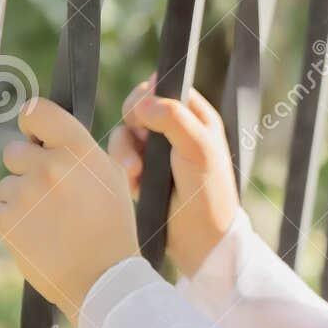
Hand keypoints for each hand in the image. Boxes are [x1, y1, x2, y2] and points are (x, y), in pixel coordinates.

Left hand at [0, 97, 141, 326]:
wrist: (102, 277)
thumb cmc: (112, 228)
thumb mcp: (113, 178)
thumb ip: (82, 151)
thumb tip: (53, 135)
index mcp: (78, 150)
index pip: (36, 112)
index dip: (32, 123)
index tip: (34, 136)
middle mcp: (49, 166)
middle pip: (15, 151)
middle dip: (27, 169)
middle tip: (51, 194)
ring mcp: (25, 192)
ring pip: (8, 184)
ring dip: (22, 198)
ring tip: (50, 222)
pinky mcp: (5, 219)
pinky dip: (13, 221)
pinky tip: (38, 235)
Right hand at [108, 72, 239, 278]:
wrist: (199, 240)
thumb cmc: (208, 192)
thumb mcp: (199, 149)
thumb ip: (174, 118)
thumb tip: (142, 102)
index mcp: (195, 116)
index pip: (163, 87)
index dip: (148, 96)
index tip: (145, 115)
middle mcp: (175, 129)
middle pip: (137, 107)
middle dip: (132, 123)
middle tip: (139, 138)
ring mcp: (156, 150)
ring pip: (124, 132)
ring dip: (124, 149)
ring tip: (134, 171)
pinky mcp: (142, 171)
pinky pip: (119, 157)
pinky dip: (122, 167)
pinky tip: (134, 184)